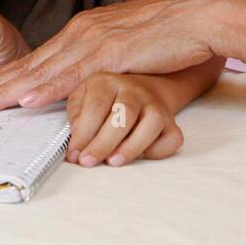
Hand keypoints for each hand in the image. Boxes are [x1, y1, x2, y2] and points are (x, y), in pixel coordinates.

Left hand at [0, 0, 216, 111]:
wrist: (200, 15)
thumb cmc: (170, 32)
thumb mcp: (127, 45)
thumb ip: (104, 60)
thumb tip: (91, 81)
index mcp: (84, 30)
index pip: (35, 58)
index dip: (2, 75)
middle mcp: (81, 32)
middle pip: (27, 64)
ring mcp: (93, 40)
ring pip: (41, 70)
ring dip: (5, 88)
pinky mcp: (111, 51)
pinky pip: (72, 75)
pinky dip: (45, 88)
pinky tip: (24, 99)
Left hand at [65, 73, 184, 167]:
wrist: (141, 89)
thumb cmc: (105, 99)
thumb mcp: (82, 97)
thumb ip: (76, 115)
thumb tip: (75, 138)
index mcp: (107, 82)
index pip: (96, 106)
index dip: (84, 132)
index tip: (74, 154)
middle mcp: (134, 91)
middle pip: (124, 114)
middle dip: (103, 143)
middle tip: (88, 162)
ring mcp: (155, 105)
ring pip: (152, 123)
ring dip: (132, 146)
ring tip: (113, 162)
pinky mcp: (171, 122)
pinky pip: (171, 138)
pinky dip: (158, 151)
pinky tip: (139, 157)